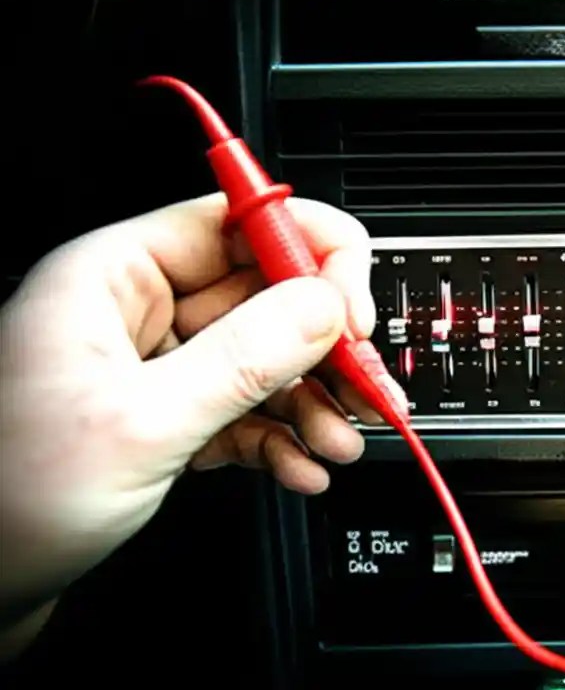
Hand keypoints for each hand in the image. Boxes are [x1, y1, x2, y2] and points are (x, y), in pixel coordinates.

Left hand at [0, 194, 388, 647]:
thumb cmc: (6, 502)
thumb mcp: (140, 423)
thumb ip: (243, 359)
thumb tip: (323, 304)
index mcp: (112, 277)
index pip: (235, 222)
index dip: (308, 253)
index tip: (352, 307)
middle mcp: (135, 313)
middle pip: (262, 296)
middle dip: (323, 346)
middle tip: (367, 387)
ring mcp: (152, 369)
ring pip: (263, 359)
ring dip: (312, 403)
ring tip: (338, 443)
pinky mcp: (164, 420)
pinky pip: (245, 411)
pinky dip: (282, 438)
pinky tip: (301, 466)